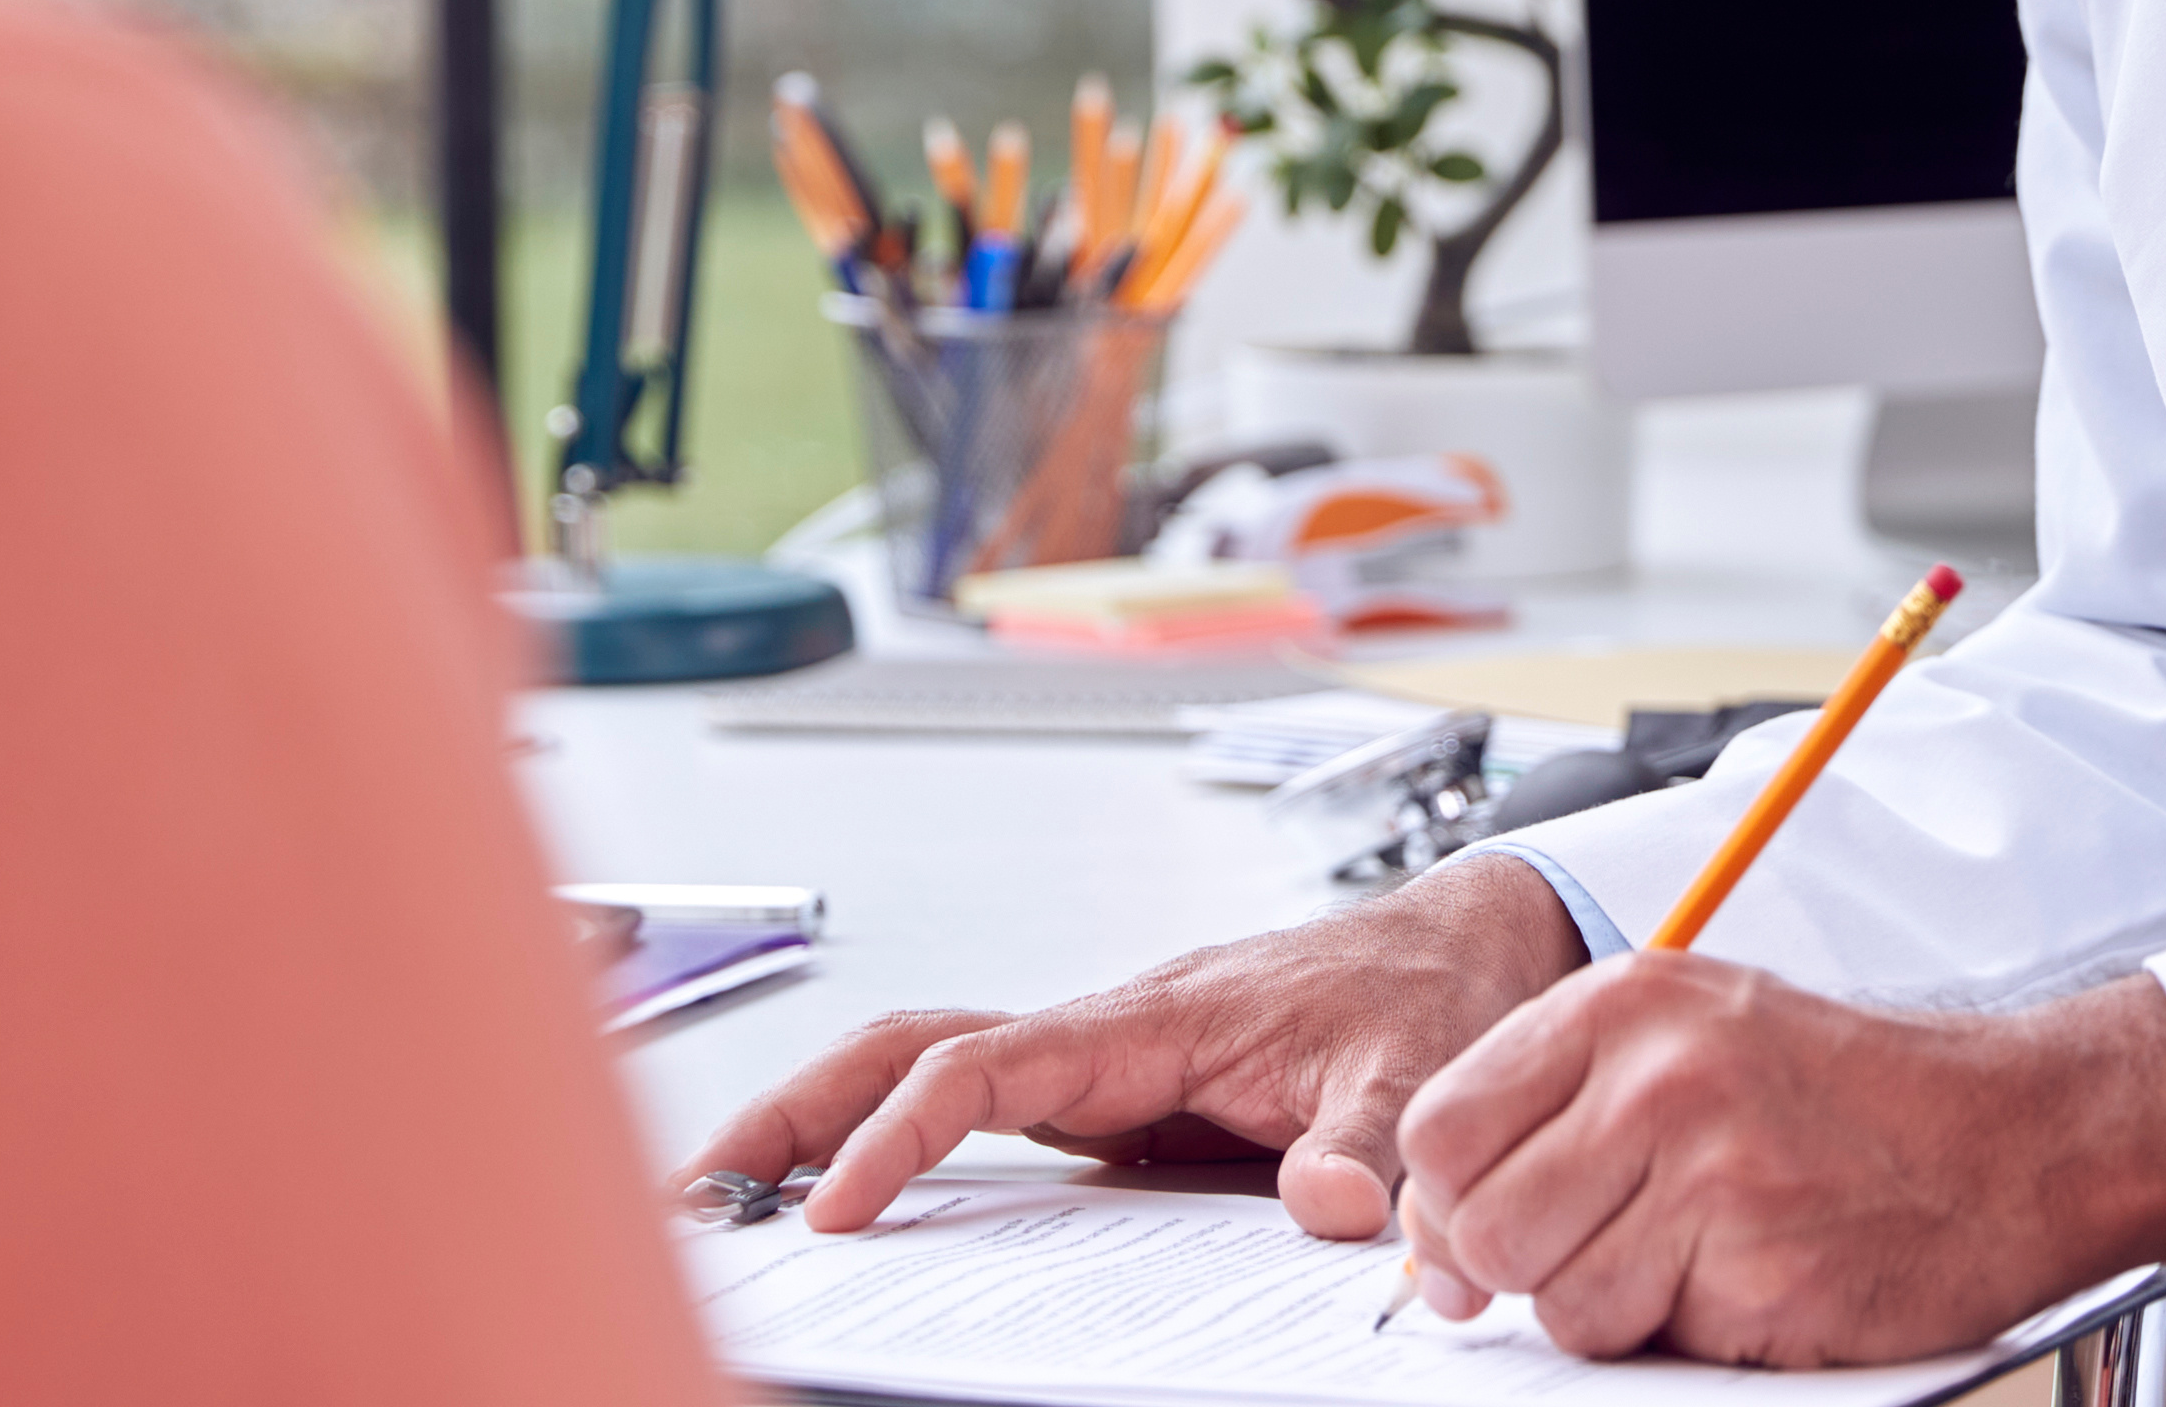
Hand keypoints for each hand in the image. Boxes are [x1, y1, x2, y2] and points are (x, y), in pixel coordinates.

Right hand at [675, 849, 1592, 1239]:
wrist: (1460, 951)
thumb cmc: (1422, 986)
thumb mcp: (1413, 1070)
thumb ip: (1366, 1142)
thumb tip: (1330, 1213)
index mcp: (1149, 1016)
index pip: (983, 1066)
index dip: (900, 1135)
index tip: (837, 1205)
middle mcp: (1104, 1032)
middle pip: (909, 1047)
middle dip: (797, 1108)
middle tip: (705, 1184)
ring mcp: (1100, 1066)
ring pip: (929, 1072)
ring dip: (829, 1121)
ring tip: (741, 1194)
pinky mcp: (1115, 1102)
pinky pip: (984, 1119)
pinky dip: (902, 1146)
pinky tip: (861, 1200)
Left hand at [1394, 957, 2165, 1364]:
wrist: (2011, 1137)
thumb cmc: (1844, 1097)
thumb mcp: (1689, 1040)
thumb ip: (1558, 1111)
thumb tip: (1440, 1245)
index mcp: (1620, 1005)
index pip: (1438, 1127)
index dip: (1448, 1204)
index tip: (1483, 1235)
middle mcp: (1655, 1077)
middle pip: (1482, 1227)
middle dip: (1522, 1269)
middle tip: (1605, 1251)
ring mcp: (1709, 1174)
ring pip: (1559, 1303)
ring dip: (1614, 1309)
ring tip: (1697, 1257)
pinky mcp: (1761, 1271)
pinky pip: (1651, 1344)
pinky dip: (1690, 1336)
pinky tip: (1750, 1280)